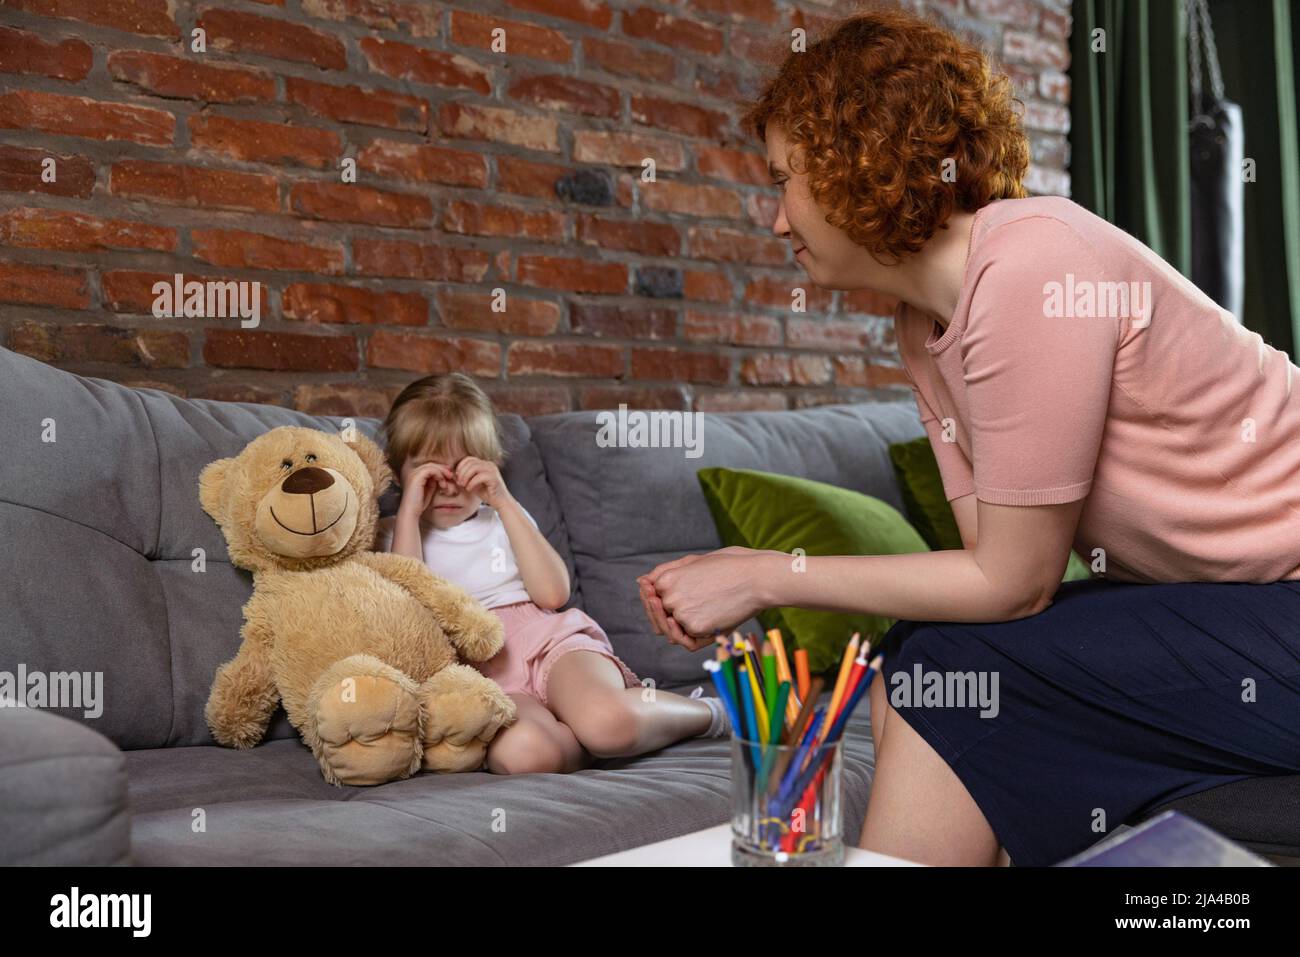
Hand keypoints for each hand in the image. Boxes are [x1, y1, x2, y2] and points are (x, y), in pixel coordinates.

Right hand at [397, 460, 455, 515]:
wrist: (412, 511)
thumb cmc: (420, 503)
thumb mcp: (429, 490)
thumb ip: (433, 481)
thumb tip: (441, 476)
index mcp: (415, 475)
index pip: (429, 467)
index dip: (440, 469)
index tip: (449, 474)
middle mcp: (413, 472)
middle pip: (430, 464)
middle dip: (442, 469)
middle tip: (451, 475)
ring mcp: (414, 474)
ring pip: (431, 466)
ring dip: (442, 472)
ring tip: (449, 479)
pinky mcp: (417, 477)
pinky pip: (431, 470)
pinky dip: (439, 475)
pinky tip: (443, 484)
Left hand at [452, 456, 511, 509]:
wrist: (500, 502)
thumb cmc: (487, 493)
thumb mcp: (473, 483)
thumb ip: (465, 477)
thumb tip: (453, 474)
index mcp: (484, 464)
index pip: (469, 459)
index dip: (460, 466)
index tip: (457, 476)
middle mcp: (489, 464)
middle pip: (470, 462)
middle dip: (462, 472)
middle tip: (459, 482)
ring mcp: (492, 470)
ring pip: (474, 467)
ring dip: (465, 477)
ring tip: (463, 485)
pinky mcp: (494, 478)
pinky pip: (479, 477)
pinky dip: (471, 483)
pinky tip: (469, 489)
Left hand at [636, 546, 778, 649]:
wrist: (757, 578)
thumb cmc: (730, 566)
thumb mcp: (694, 561)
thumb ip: (666, 571)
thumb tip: (642, 580)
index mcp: (666, 579)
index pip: (650, 596)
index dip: (656, 600)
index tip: (675, 600)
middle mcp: (669, 597)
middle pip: (656, 615)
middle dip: (663, 616)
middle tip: (685, 613)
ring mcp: (681, 614)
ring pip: (671, 629)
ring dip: (678, 629)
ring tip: (699, 618)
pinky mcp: (696, 629)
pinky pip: (688, 640)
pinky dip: (694, 637)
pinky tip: (705, 627)